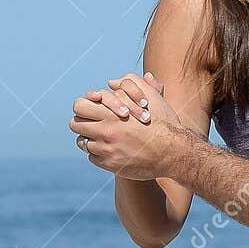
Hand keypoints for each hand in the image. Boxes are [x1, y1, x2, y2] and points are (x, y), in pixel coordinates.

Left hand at [70, 72, 192, 179]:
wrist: (173, 152)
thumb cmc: (163, 122)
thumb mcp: (150, 95)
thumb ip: (130, 83)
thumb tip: (111, 82)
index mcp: (111, 113)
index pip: (80, 106)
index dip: (84, 105)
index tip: (93, 108)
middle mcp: (105, 131)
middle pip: (75, 124)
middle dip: (81, 122)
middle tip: (90, 123)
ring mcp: (106, 150)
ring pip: (83, 142)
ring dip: (90, 139)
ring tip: (101, 137)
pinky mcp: (110, 165)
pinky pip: (92, 157)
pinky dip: (99, 154)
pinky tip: (110, 150)